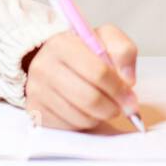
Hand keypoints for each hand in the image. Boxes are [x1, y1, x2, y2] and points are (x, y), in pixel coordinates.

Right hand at [22, 24, 140, 130]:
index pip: (98, 72)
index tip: (130, 97)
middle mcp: (44, 66)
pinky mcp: (35, 110)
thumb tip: (128, 80)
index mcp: (63, 44)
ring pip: (80, 116)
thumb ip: (124, 51)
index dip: (119, 89)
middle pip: (89, 99)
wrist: (54, 59)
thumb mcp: (106, 38)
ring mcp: (36, 90)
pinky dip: (85, 122)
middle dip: (112, 107)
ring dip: (100, 116)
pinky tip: (86, 110)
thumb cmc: (83, 50)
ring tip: (103, 104)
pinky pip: (69, 126)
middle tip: (121, 107)